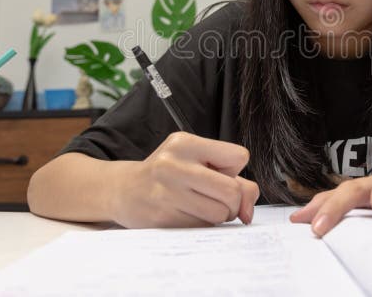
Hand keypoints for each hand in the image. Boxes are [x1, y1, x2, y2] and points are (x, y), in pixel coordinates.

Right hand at [110, 132, 259, 227]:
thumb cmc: (168, 174)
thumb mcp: (197, 160)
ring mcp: (167, 193)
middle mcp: (174, 165)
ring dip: (218, 215)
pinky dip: (202, 225)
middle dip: (232, 201)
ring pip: (220, 214)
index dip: (234, 169)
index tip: (218, 172)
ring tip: (200, 206)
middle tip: (216, 198)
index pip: (239, 156)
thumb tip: (248, 212)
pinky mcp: (163, 218)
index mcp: (186, 143)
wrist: (123, 190)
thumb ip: (234, 179)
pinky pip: (203, 228)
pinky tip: (186, 214)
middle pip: (232, 191)